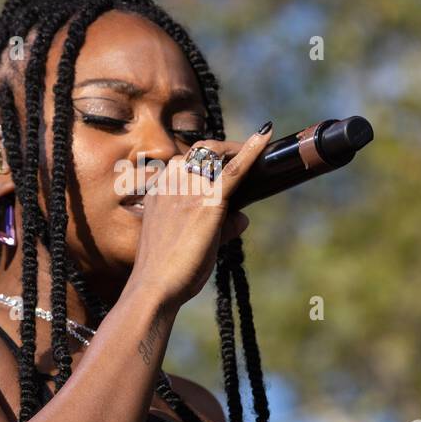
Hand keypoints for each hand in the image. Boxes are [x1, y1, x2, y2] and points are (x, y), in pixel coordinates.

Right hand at [129, 124, 272, 308]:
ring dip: (236, 152)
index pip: (183, 162)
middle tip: (242, 154)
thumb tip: (244, 217)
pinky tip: (266, 135)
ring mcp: (188, 190)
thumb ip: (217, 227)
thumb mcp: (187, 243)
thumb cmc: (167, 272)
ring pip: (215, 156)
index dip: (206, 160)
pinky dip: (252, 150)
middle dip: (222, 149)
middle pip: (200, 152)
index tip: (221, 161)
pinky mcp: (208, 202)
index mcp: (158, 190)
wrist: (154, 287)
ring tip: (256, 148)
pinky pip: (234, 170)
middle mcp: (170, 183)